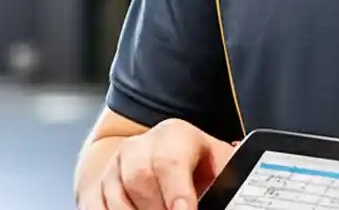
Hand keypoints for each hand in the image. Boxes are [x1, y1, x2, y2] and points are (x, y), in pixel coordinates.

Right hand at [86, 118, 236, 209]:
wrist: (161, 156)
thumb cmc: (199, 166)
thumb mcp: (219, 164)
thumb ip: (227, 176)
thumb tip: (241, 191)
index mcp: (175, 136)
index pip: (170, 162)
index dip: (177, 194)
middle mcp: (139, 146)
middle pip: (140, 180)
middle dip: (157, 209)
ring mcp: (114, 166)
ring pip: (117, 198)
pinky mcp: (97, 185)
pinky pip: (98, 207)